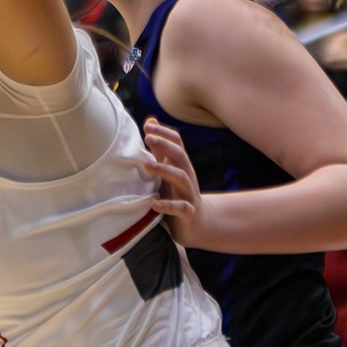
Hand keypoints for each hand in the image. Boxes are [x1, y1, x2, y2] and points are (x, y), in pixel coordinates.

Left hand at [142, 119, 205, 246]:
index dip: (164, 133)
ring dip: (165, 170)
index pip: (177, 142)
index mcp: (181, 165)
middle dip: (165, 145)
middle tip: (148, 137)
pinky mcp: (189, 213)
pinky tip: (155, 204)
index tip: (148, 126)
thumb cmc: (178, 194)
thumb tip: (150, 122)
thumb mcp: (169, 170)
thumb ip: (159, 149)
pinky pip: (181, 208)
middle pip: (180, 155)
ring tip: (147, 166)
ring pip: (181, 178)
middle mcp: (187, 176)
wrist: (199, 224)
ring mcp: (189, 194)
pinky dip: (168, 205)